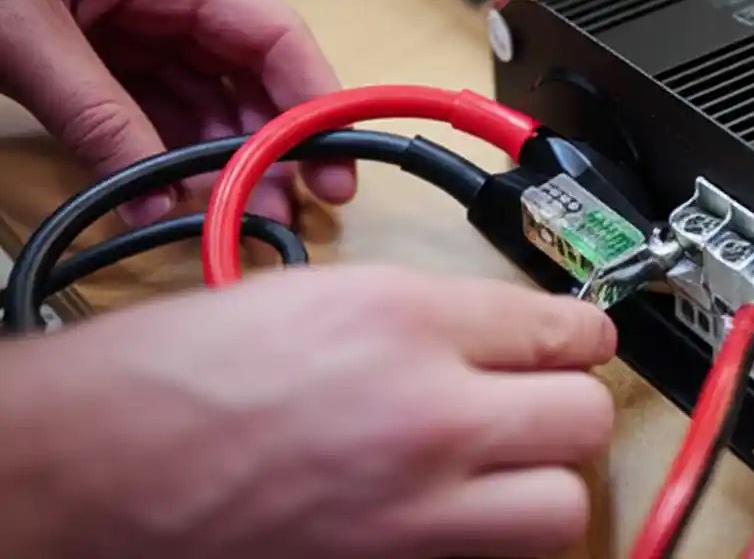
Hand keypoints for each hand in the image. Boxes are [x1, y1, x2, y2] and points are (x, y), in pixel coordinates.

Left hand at [0, 0, 354, 225]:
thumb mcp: (19, 31)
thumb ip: (94, 111)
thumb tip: (158, 191)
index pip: (269, 32)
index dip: (314, 94)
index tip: (333, 157)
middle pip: (248, 72)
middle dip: (279, 138)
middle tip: (297, 204)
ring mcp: (127, 27)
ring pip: (204, 98)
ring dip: (225, 157)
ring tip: (240, 214)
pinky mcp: (93, 54)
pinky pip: (149, 110)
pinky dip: (162, 155)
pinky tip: (163, 200)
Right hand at [0, 266, 615, 558]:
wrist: (93, 464)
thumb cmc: (174, 373)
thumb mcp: (317, 295)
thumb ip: (427, 315)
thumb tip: (504, 332)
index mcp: (404, 319)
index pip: (563, 325)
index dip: (583, 330)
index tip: (582, 338)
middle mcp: (425, 412)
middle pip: (583, 414)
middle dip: (571, 401)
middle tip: (545, 397)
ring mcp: (413, 507)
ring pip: (562, 505)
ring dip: (548, 481)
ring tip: (512, 464)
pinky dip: (491, 537)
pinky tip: (458, 510)